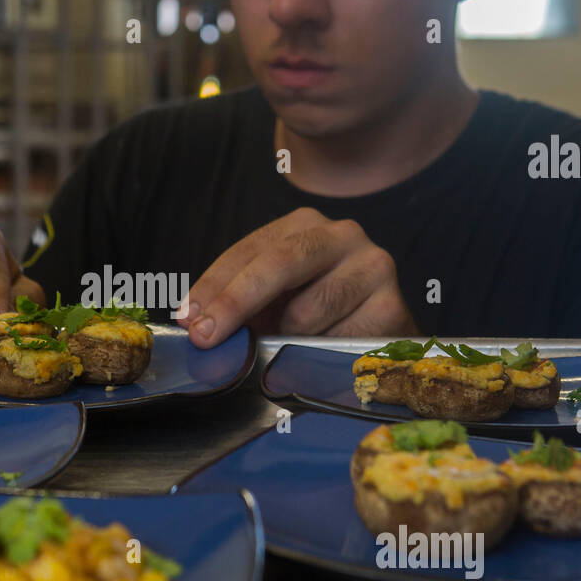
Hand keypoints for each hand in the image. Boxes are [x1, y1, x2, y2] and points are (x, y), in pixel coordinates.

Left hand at [177, 207, 417, 346]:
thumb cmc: (318, 315)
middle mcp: (342, 234)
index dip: (214, 286)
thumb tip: (195, 324)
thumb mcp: (273, 299)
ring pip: (306, 311)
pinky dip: (318, 355)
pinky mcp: (392, 306)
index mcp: (304, 225)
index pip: (249, 251)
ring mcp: (373, 266)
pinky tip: (320, 355)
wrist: (380, 335)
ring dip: (284, 339)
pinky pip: (336, 339)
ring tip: (286, 349)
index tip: (188, 318)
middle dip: (235, 302)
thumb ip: (240, 303)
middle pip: (279, 264)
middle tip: (205, 336)